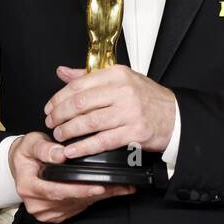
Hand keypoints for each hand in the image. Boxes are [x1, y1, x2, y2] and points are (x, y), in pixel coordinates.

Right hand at [9, 132, 135, 223]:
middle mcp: (36, 203)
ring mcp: (46, 212)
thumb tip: (61, 154)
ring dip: (99, 197)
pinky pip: (78, 208)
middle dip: (96, 193)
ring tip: (120, 187)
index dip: (78, 190)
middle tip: (118, 186)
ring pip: (77, 205)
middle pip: (70, 200)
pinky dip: (94, 199)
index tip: (97, 186)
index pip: (56, 191)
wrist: (21, 166)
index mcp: (28, 187)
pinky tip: (109, 191)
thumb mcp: (31, 143)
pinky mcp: (55, 215)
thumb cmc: (27, 154)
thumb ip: (45, 148)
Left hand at [43, 64, 176, 159]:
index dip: (59, 98)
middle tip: (51, 123)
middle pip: (80, 104)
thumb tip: (62, 72)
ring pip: (89, 123)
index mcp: (117, 74)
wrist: (174, 116)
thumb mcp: (121, 79)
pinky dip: (83, 147)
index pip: (79, 84)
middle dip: (60, 116)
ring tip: (59, 136)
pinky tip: (72, 150)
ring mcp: (129, 112)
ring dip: (68, 131)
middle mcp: (123, 91)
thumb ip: (90, 76)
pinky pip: (102, 141)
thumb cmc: (146, 98)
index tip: (50, 107)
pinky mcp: (134, 132)